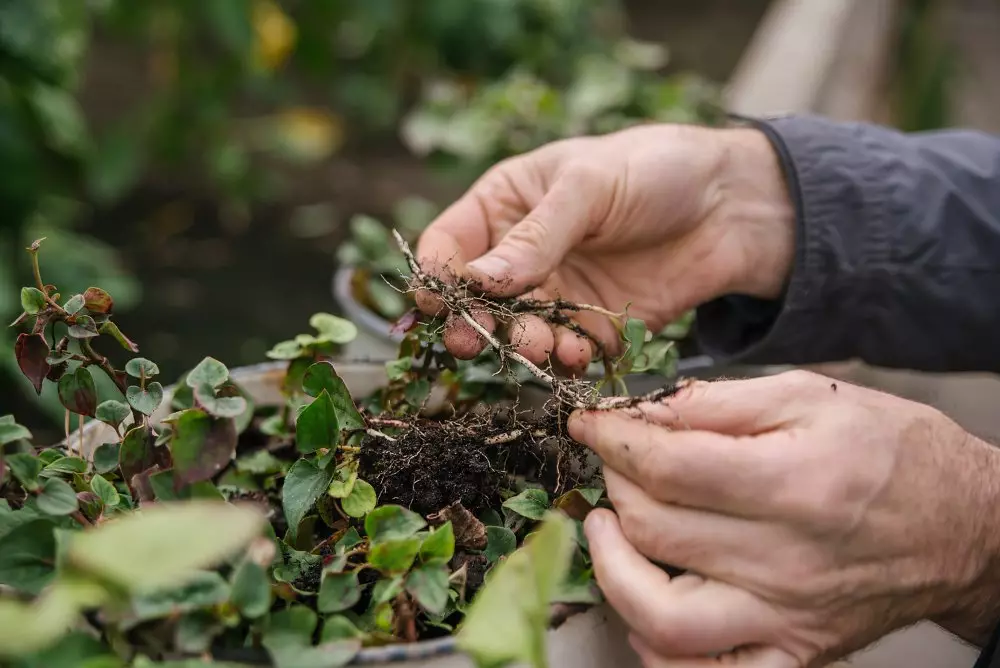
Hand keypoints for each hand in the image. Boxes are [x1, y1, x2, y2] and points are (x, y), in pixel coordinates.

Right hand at [415, 123, 794, 372]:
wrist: (732, 205)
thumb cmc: (654, 169)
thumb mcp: (589, 186)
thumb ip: (537, 235)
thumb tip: (478, 280)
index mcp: (505, 204)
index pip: (449, 244)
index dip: (436, 274)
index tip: (437, 302)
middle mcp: (522, 253)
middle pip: (476, 298)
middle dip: (474, 320)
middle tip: (474, 340)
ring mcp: (557, 291)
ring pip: (517, 330)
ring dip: (520, 343)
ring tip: (540, 346)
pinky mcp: (593, 325)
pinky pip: (564, 350)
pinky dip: (563, 359)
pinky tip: (574, 354)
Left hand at [567, 370, 999, 665]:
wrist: (962, 525)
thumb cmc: (889, 452)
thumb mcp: (810, 395)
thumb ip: (718, 402)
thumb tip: (643, 410)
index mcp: (794, 483)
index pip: (666, 467)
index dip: (611, 439)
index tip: (590, 423)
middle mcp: (787, 560)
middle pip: (654, 530)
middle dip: (613, 484)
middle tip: (615, 462)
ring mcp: (787, 617)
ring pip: (662, 618)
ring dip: (613, 569)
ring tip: (610, 529)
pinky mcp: (793, 653)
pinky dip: (658, 648)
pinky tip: (644, 604)